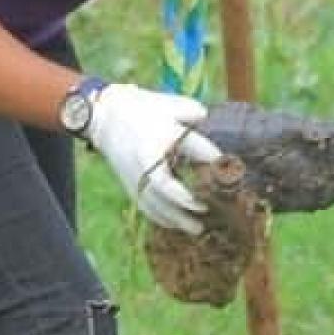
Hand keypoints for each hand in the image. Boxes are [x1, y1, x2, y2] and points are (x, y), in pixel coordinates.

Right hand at [86, 84, 221, 232]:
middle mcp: (145, 157)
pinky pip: (145, 206)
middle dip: (185, 200)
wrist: (106, 117)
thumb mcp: (171, 105)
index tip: (226, 165)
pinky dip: (161, 218)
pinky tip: (178, 226)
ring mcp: (135, 174)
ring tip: (198, 229)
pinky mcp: (129, 184)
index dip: (210, 155)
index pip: (189, 145)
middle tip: (206, 208)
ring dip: (176, 218)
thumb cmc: (145, 109)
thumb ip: (195, 114)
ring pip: (154, 203)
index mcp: (159, 133)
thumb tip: (215, 125)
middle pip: (164, 185)